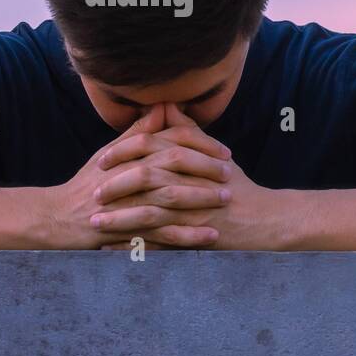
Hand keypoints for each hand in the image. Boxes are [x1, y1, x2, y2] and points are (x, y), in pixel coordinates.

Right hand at [44, 106, 228, 248]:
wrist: (57, 217)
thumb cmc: (87, 184)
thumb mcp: (109, 154)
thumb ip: (138, 133)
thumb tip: (163, 107)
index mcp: (128, 154)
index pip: (169, 141)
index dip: (200, 144)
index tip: (223, 152)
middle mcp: (128, 174)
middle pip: (173, 163)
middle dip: (205, 167)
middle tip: (230, 173)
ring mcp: (127, 202)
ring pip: (170, 196)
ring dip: (201, 198)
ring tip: (225, 200)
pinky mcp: (125, 230)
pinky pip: (162, 232)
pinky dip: (188, 234)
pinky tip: (209, 236)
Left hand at [95, 103, 291, 250]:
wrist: (263, 218)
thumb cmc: (234, 184)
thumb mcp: (212, 154)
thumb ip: (186, 130)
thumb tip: (165, 105)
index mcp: (190, 159)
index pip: (151, 147)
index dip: (123, 152)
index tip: (101, 161)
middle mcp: (189, 182)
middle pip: (146, 178)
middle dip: (115, 186)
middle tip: (92, 193)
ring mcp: (192, 211)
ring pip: (150, 212)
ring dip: (119, 219)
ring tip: (95, 224)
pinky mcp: (195, 237)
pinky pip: (160, 243)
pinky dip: (136, 246)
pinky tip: (114, 249)